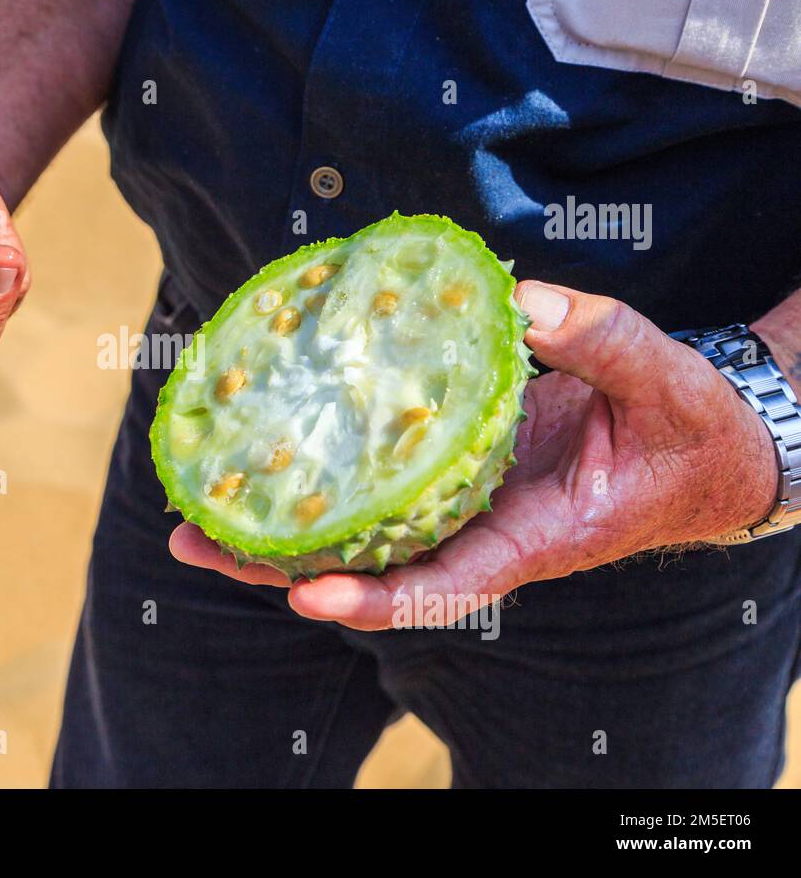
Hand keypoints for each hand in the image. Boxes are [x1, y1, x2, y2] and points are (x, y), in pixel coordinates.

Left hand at [170, 281, 778, 628]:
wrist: (704, 449)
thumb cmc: (690, 431)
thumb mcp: (664, 381)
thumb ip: (601, 339)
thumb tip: (517, 299)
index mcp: (531, 539)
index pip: (444, 587)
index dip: (374, 597)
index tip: (306, 594)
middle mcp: (480, 535)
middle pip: (369, 571)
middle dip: (281, 565)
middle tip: (191, 540)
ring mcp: (459, 510)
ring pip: (359, 537)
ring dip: (278, 531)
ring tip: (194, 511)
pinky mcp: (451, 476)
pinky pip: (377, 492)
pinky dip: (322, 483)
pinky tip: (265, 459)